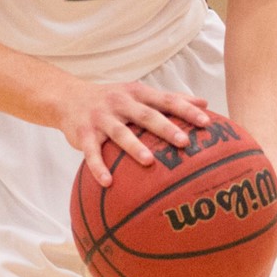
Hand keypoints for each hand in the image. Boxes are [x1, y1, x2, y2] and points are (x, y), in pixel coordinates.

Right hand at [57, 81, 210, 186]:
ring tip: (149, 162)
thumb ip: (170, 98)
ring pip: (120, 133)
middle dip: (166, 128)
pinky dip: (98, 167)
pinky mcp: (84, 133)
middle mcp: (121, 103)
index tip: (206, 122)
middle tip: (184, 142)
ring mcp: (102, 118)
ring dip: (134, 147)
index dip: (187, 110)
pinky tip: (107, 182)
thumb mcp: (139, 93)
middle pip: (146, 116)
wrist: (69, 98)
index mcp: (138, 94)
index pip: (166, 100)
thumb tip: (204, 102)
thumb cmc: (114, 99)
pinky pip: (91, 152)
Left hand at [206, 173, 276, 276]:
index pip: (260, 270)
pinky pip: (214, 252)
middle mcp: (253, 246)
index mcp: (268, 241)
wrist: (257, 165)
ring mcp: (239, 241)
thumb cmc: (270, 176)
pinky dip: (202, 263)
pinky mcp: (224, 233)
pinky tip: (183, 269)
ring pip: (227, 269)